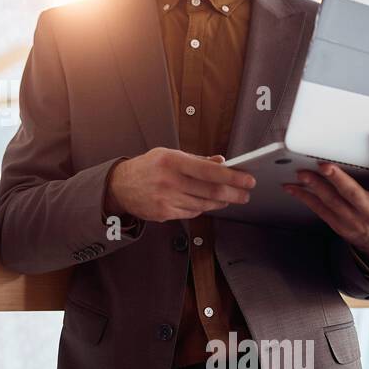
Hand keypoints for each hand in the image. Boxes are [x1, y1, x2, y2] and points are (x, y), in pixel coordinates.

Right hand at [106, 147, 255, 221]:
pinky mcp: (164, 214)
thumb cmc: (147, 167)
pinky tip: (205, 203)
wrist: (120, 186)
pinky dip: (202, 208)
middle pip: (211, 191)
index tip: (247, 179)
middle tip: (245, 194)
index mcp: (172, 160)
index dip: (232, 177)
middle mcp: (169, 180)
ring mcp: (166, 199)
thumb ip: (196, 159)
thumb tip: (221, 162)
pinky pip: (191, 213)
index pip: (210, 171)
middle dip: (233, 194)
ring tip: (228, 198)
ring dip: (220, 202)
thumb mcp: (169, 154)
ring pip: (204, 204)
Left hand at [282, 131, 368, 256]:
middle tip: (324, 164)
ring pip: (332, 202)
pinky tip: (293, 186)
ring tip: (303, 173)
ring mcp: (352, 220)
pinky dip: (305, 198)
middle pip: (353, 194)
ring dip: (316, 188)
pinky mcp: (337, 224)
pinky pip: (319, 210)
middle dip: (337, 180)